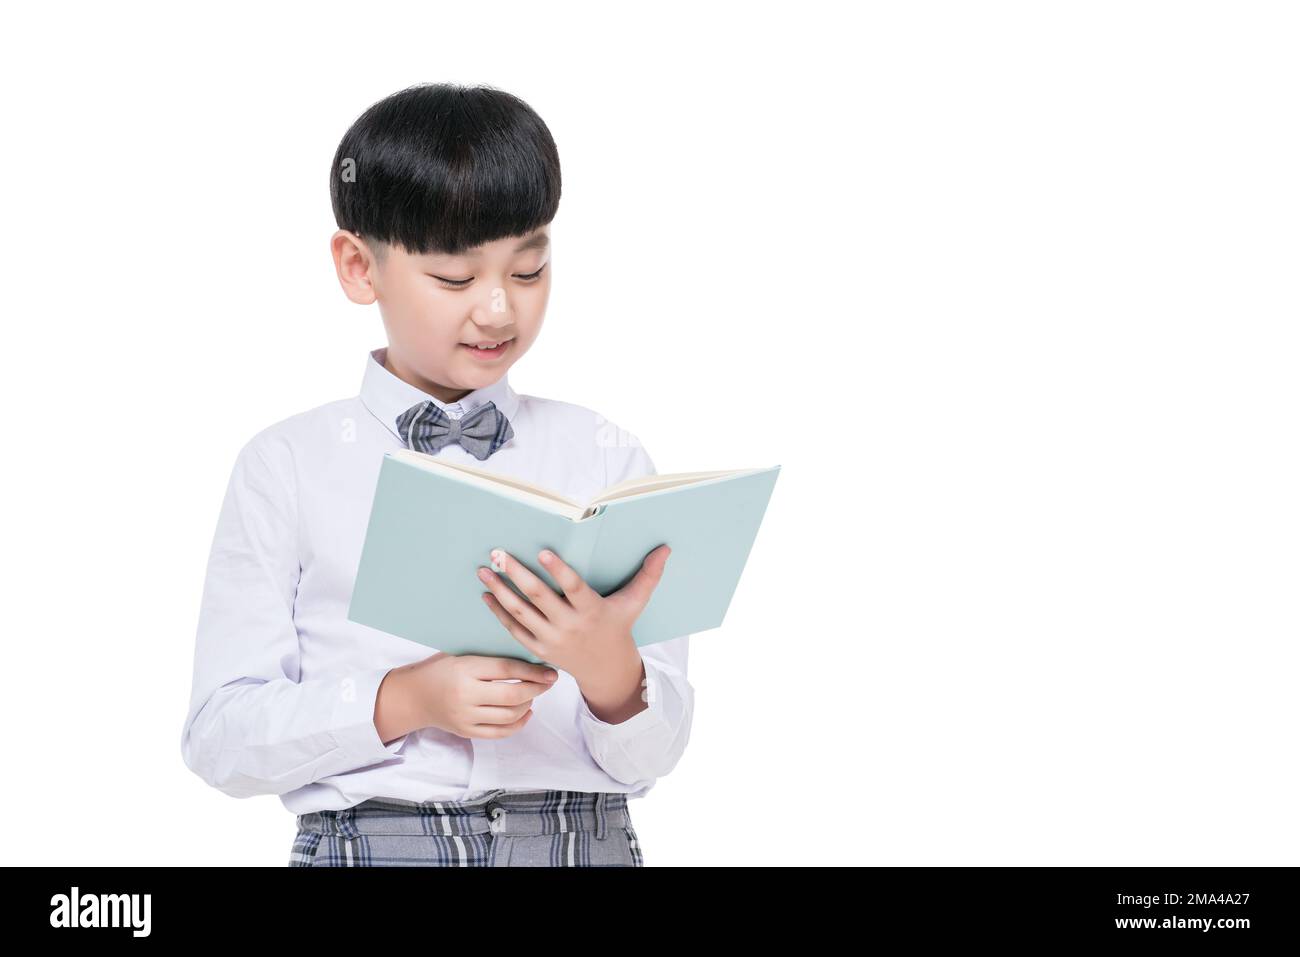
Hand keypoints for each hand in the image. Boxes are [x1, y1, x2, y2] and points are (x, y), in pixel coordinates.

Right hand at [377, 651, 559, 740]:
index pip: (507, 670)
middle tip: (548, 683)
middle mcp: (465, 695)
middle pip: (512, 696)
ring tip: (533, 694)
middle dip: (536, 689)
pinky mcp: (466, 732)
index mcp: (464, 669)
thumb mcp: (462, 654)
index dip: (532, 672)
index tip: (550, 671)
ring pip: (509, 716)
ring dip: (528, 705)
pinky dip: (518, 723)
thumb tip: (530, 659)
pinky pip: (500, 732)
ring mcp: (465, 717)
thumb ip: (491, 658)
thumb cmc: (441, 668)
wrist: (413, 696)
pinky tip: (526, 712)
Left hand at [475, 544, 671, 684]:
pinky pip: (513, 629)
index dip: (559, 571)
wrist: (605, 669)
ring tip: (485, 570)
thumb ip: (648, 575)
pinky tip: (487, 594)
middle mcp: (570, 625)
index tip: (543, 552)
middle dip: (516, 574)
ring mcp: (551, 639)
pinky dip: (498, 612)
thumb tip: (667, 547)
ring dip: (500, 590)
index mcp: (592, 610)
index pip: (573, 588)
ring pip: (520, 612)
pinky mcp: (538, 648)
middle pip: (539, 597)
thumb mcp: (634, 603)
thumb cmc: (618, 627)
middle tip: (498, 554)